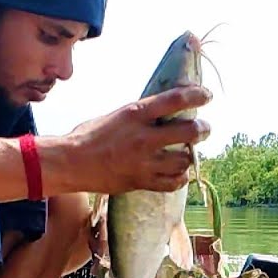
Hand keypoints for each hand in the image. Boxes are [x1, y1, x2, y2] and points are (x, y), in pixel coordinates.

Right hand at [56, 85, 211, 195]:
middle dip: (203, 129)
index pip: (176, 99)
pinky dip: (179, 178)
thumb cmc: (88, 136)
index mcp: (136, 114)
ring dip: (189, 155)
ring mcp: (144, 161)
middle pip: (189, 131)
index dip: (197, 95)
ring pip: (184, 160)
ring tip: (186, 153)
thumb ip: (140, 115)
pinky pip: (172, 183)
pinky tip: (178, 174)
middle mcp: (144, 137)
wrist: (70, 163)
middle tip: (204, 128)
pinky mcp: (141, 181)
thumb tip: (161, 113)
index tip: (207, 96)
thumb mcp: (116, 116)